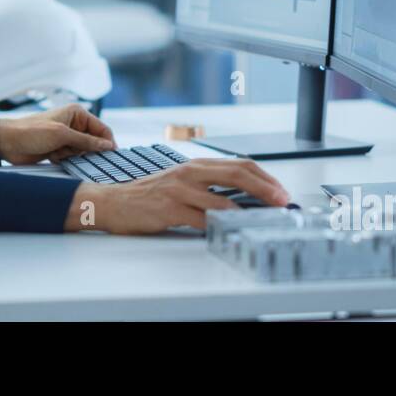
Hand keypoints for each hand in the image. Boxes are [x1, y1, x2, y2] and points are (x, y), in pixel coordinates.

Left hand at [0, 103, 115, 164]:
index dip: (107, 141)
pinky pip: (71, 157)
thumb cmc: (32, 132)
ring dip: (72, 155)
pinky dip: (64, 159)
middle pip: (93, 142)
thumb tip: (107, 145)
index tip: (110, 155)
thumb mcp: (62, 135)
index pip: (101, 128)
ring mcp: (66, 137)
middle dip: (85, 150)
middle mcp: (73, 124)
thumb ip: (86, 141)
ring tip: (57, 151)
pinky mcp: (59, 149)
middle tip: (73, 151)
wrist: (9, 142)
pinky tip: (52, 155)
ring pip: (82, 152)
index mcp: (77, 113)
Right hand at [64, 158, 290, 233]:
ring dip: (248, 212)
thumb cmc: (149, 195)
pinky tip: (231, 230)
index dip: (265, 177)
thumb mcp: (182, 182)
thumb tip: (245, 196)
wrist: (113, 202)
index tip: (280, 191)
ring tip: (263, 220)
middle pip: (237, 175)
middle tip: (282, 201)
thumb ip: (209, 185)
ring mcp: (180, 190)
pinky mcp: (169, 209)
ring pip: (223, 199)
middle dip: (265, 189)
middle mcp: (190, 173)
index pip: (239, 165)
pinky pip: (201, 219)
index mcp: (196, 165)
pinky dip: (220, 226)